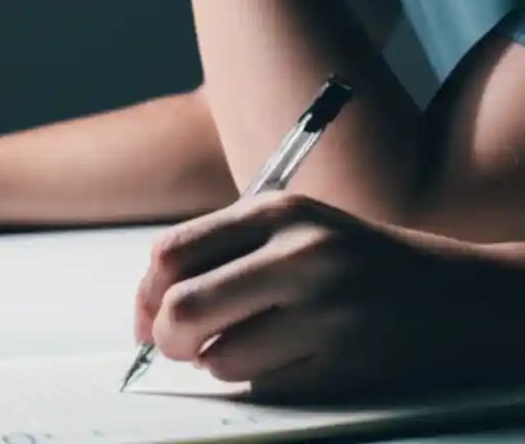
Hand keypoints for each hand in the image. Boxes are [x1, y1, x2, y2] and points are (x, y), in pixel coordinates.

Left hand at [135, 193, 524, 399]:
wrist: (455, 295)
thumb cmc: (352, 261)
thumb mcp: (291, 227)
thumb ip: (219, 253)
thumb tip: (146, 308)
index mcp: (278, 212)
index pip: (172, 254)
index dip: (144, 294)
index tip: (145, 316)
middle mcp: (301, 256)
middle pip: (184, 311)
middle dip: (167, 339)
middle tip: (177, 346)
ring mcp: (327, 312)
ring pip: (220, 360)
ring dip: (221, 364)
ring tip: (257, 344)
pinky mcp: (346, 363)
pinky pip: (264, 387)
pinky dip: (262, 381)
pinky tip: (294, 358)